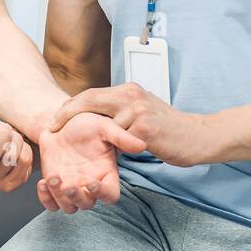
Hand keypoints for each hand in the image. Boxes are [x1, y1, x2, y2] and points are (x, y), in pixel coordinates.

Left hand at [36, 111, 146, 212]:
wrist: (61, 122)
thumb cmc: (87, 124)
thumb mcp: (104, 126)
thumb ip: (121, 137)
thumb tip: (142, 145)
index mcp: (106, 174)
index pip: (111, 195)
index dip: (103, 194)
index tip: (91, 182)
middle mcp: (89, 185)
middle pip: (87, 204)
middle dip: (77, 197)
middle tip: (68, 184)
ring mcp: (71, 187)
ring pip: (68, 206)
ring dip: (59, 197)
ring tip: (52, 178)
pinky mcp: (54, 187)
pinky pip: (50, 204)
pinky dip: (45, 198)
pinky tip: (43, 182)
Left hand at [49, 83, 217, 167]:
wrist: (198, 136)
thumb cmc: (169, 128)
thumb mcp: (143, 111)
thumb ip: (121, 112)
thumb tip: (96, 120)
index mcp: (129, 90)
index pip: (92, 93)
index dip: (71, 106)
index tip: (56, 118)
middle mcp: (132, 95)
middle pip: (90, 99)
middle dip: (68, 114)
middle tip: (53, 128)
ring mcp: (138, 111)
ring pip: (103, 125)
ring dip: (92, 139)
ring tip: (77, 152)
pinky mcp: (144, 129)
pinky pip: (119, 141)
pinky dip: (112, 151)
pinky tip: (107, 160)